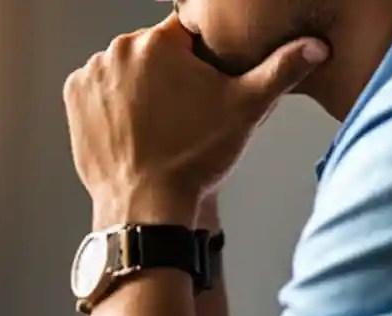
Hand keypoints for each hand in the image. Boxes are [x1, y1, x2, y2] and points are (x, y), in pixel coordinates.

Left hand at [63, 16, 327, 228]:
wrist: (145, 205)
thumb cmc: (193, 159)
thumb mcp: (246, 110)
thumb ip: (281, 71)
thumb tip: (316, 47)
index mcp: (157, 42)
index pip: (186, 34)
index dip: (199, 60)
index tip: (202, 88)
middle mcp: (118, 51)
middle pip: (152, 51)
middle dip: (168, 74)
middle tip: (182, 113)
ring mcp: (91, 75)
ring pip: (126, 69)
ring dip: (139, 87)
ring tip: (158, 124)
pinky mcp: (74, 99)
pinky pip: (100, 89)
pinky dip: (113, 102)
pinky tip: (133, 127)